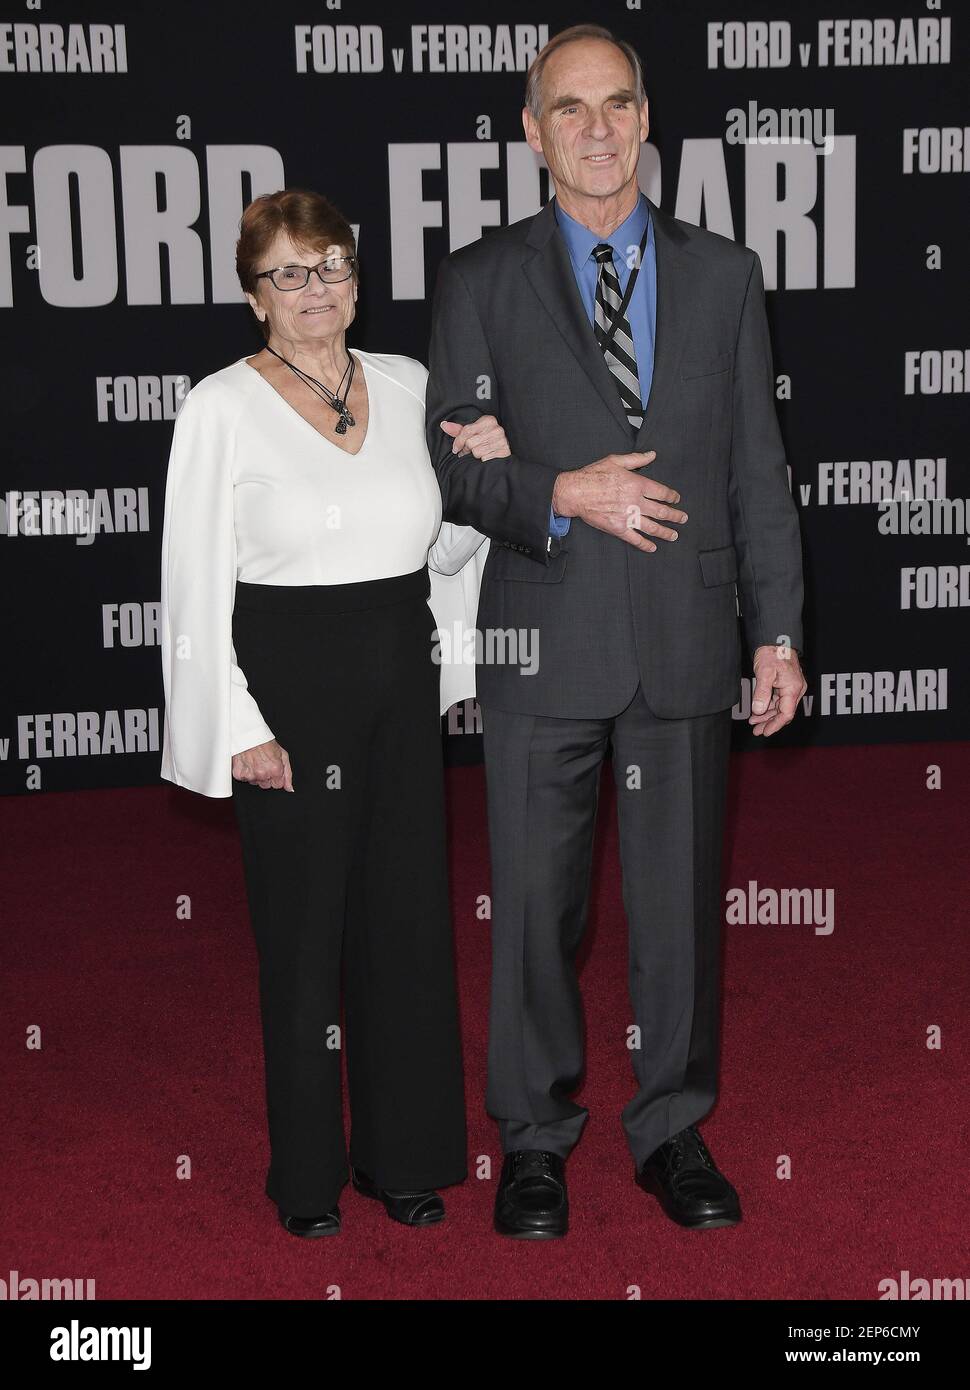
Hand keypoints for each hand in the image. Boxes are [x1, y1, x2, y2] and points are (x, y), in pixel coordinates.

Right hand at [231, 739, 294, 790]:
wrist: (249, 734)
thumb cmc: (265, 742)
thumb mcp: (283, 755)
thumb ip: (287, 774)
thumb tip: (289, 787)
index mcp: (275, 770)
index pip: (278, 785)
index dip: (276, 778)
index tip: (272, 770)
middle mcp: (263, 774)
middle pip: (266, 785)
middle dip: (266, 777)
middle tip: (263, 764)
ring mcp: (250, 775)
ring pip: (254, 782)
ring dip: (255, 775)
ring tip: (255, 762)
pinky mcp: (239, 774)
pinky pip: (244, 779)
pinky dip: (245, 773)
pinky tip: (247, 763)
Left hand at [440, 415, 510, 459]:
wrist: (503, 450)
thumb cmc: (486, 440)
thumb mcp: (473, 432)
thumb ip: (458, 430)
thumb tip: (444, 425)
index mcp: (488, 420)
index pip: (467, 431)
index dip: (458, 441)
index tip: (456, 448)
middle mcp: (496, 429)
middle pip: (470, 443)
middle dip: (467, 449)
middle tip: (470, 451)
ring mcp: (501, 440)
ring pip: (477, 452)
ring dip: (476, 455)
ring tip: (479, 453)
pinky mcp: (504, 452)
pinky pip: (485, 459)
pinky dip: (484, 460)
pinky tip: (486, 456)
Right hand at [551, 452, 686, 551]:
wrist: (575, 492)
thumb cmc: (593, 475)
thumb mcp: (615, 460)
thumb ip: (636, 459)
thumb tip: (652, 455)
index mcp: (637, 484)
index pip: (662, 492)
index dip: (672, 497)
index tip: (676, 499)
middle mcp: (636, 501)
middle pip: (662, 511)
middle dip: (675, 516)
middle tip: (683, 518)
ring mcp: (628, 517)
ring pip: (653, 527)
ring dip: (666, 532)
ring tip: (674, 535)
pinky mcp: (618, 528)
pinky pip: (635, 539)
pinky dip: (645, 544)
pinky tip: (652, 547)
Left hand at [749, 645, 806, 736]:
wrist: (775, 639)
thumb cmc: (772, 653)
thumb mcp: (765, 673)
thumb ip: (762, 692)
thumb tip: (758, 710)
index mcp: (793, 688)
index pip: (786, 714)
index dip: (775, 725)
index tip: (765, 732)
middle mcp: (795, 689)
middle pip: (784, 713)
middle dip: (770, 723)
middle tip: (756, 731)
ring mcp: (791, 687)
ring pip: (780, 707)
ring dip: (768, 716)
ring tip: (754, 723)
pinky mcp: (785, 684)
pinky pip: (778, 700)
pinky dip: (768, 707)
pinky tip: (758, 712)